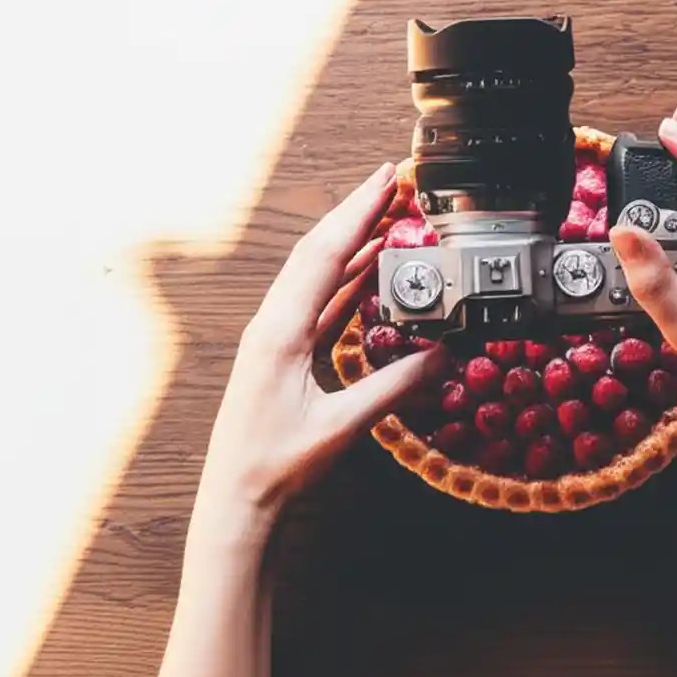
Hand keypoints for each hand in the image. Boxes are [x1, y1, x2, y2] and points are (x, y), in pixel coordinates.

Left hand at [192, 163, 444, 541]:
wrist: (235, 497)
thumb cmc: (276, 464)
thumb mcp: (342, 425)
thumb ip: (394, 387)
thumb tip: (441, 356)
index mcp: (281, 330)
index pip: (324, 254)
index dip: (359, 212)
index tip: (387, 179)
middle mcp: (273, 322)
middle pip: (318, 250)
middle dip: (357, 213)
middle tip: (394, 185)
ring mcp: (275, 335)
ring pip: (317, 273)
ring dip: (352, 243)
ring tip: (390, 219)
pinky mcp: (281, 352)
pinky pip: (317, 301)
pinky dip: (346, 279)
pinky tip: (368, 272)